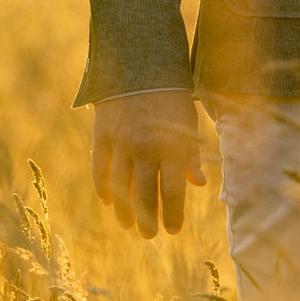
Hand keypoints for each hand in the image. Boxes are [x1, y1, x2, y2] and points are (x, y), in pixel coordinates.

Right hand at [91, 88, 205, 237]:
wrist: (140, 67)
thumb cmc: (172, 97)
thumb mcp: (188, 123)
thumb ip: (190, 156)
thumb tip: (198, 184)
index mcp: (172, 146)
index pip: (173, 192)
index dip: (173, 214)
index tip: (172, 230)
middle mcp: (146, 149)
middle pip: (145, 196)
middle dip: (148, 219)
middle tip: (149, 234)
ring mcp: (121, 144)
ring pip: (121, 189)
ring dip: (125, 211)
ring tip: (129, 225)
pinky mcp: (102, 137)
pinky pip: (101, 171)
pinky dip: (104, 190)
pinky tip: (110, 201)